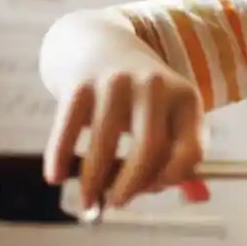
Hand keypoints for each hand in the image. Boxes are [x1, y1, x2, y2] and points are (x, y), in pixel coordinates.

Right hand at [43, 62, 208, 211]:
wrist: (99, 41)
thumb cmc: (137, 94)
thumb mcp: (166, 112)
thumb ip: (171, 153)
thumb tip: (168, 194)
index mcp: (185, 98)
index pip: (191, 149)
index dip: (174, 178)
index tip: (154, 189)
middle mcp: (155, 87)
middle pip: (150, 150)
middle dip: (132, 186)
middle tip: (118, 203)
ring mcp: (116, 83)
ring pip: (105, 147)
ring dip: (93, 182)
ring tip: (88, 199)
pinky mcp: (80, 84)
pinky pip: (69, 131)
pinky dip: (60, 159)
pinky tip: (55, 177)